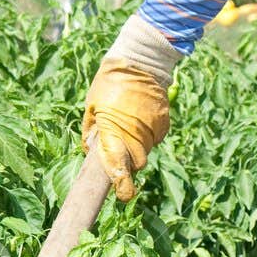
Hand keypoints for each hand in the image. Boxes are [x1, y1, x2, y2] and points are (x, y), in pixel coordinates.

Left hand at [83, 60, 168, 200]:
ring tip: (128, 125)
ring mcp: (153, 131)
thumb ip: (91, 132)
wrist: (140, 63)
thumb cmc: (109, 83)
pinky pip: (155, 138)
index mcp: (113, 134)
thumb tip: (91, 151)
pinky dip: (147, 135)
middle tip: (119, 147)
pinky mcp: (164, 124)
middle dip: (128, 162)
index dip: (122, 186)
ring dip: (137, 147)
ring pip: (146, 151)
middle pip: (136, 164)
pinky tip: (140, 118)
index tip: (122, 194)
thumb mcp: (92, 106)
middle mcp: (136, 137)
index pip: (119, 169)